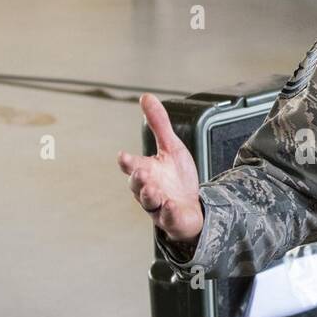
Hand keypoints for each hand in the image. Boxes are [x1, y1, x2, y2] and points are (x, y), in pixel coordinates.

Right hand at [117, 93, 203, 243]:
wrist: (193, 207)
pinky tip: (171, 204)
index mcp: (146, 170)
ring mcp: (159, 206)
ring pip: (149, 203)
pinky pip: (167, 218)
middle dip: (138, 179)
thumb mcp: (171, 147)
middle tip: (141, 171)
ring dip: (149, 195)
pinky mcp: (171, 220)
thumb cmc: (177, 179)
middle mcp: (149, 189)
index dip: (127, 161)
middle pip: (137, 185)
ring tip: (153, 188)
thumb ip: (158, 124)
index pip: (132, 165)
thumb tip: (146, 97)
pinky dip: (168, 212)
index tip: (123, 156)